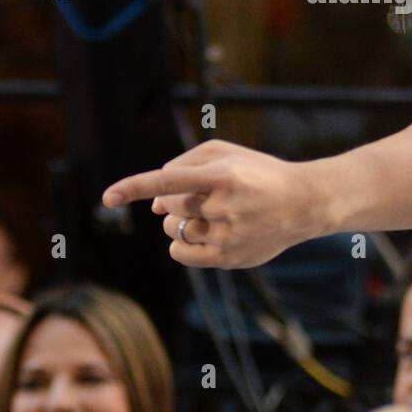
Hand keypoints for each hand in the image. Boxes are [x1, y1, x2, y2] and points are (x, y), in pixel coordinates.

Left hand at [102, 139, 329, 268]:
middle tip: (203, 195)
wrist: (303, 203)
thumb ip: (184, 165)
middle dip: (176, 200)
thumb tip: (154, 202)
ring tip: (211, 213)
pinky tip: (203, 232)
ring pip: (173, 230)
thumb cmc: (258, 173)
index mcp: (224, 175)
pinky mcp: (228, 258)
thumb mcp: (226, 153)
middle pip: (170, 205)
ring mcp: (227, 236)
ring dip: (180, 220)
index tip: (108, 196)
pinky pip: (181, 253)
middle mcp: (225, 206)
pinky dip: (181, 243)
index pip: (169, 181)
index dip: (136, 187)